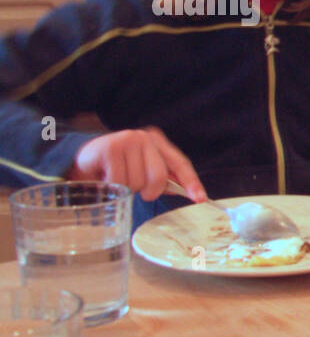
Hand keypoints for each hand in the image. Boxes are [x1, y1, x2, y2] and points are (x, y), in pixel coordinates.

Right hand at [68, 128, 206, 201]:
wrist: (84, 159)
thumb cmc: (118, 167)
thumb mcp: (144, 171)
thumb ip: (166, 179)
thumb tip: (190, 193)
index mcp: (157, 142)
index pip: (180, 163)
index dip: (191, 182)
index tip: (200, 198)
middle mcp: (144, 138)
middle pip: (159, 176)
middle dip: (148, 190)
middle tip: (136, 188)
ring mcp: (127, 141)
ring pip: (138, 181)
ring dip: (127, 188)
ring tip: (118, 178)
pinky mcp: (110, 149)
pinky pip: (120, 182)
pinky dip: (113, 186)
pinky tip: (107, 177)